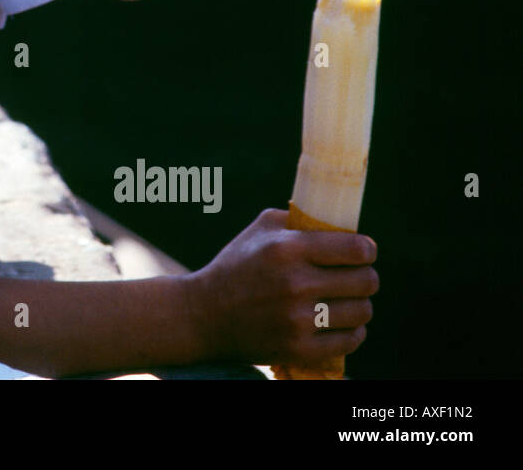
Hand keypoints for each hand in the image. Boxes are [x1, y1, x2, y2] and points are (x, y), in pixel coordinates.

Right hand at [185, 208, 377, 366]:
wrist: (202, 315)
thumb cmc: (235, 266)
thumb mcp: (258, 230)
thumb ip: (298, 220)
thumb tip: (339, 222)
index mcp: (286, 249)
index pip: (355, 249)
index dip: (367, 250)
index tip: (364, 252)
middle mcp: (294, 284)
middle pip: (365, 281)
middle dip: (366, 277)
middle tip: (357, 278)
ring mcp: (297, 320)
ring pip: (362, 312)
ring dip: (360, 306)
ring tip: (348, 302)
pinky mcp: (298, 349)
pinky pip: (349, 341)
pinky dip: (352, 333)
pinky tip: (341, 325)